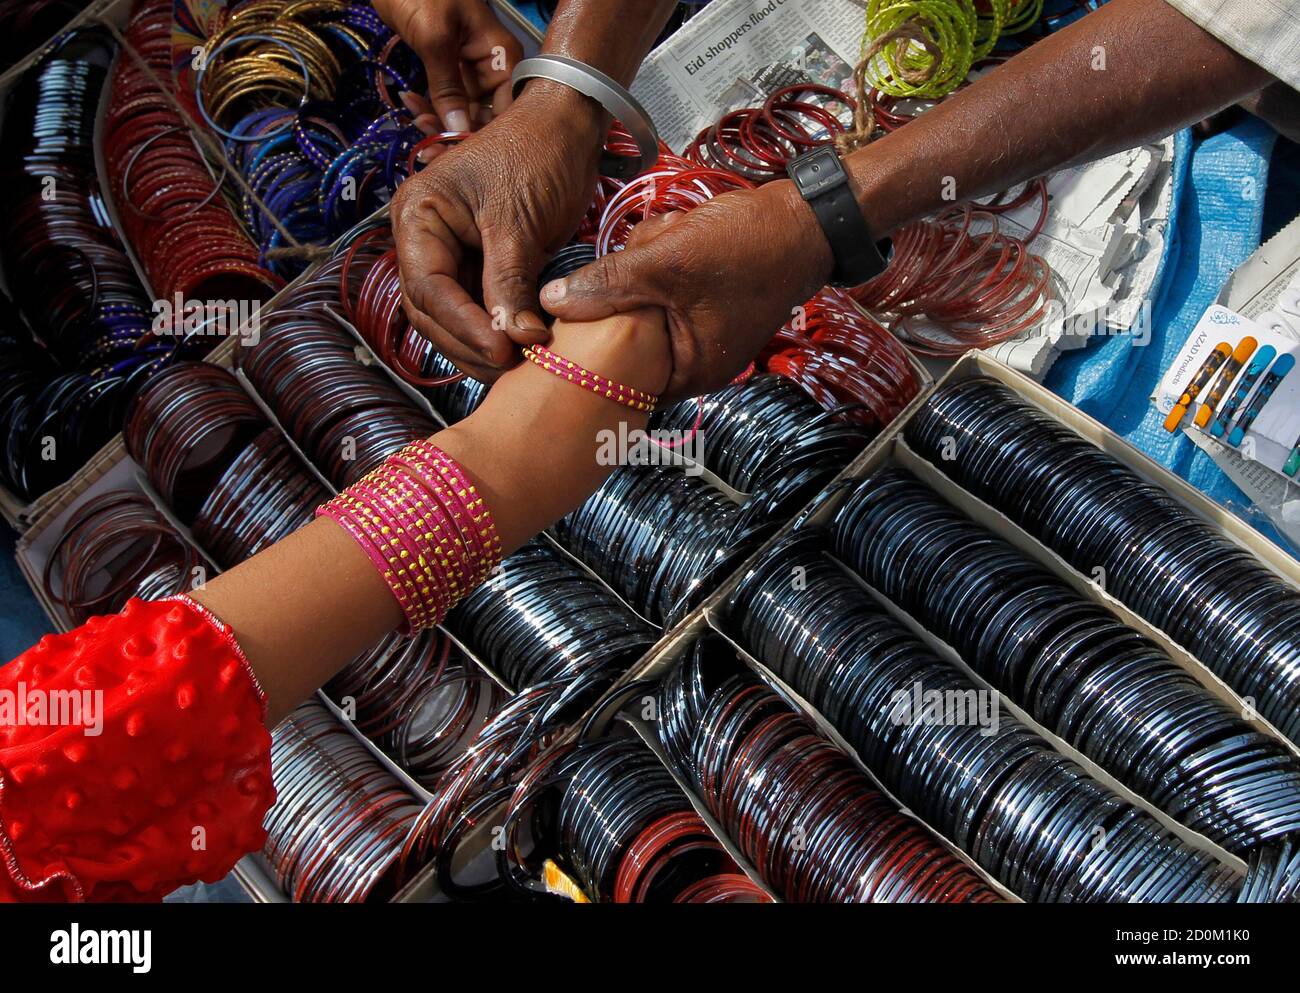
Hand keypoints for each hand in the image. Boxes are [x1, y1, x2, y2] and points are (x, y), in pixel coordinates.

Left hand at [373, 0, 523, 132]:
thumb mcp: (435, 36)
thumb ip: (448, 86)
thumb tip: (459, 131)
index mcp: (501, 57)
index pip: (506, 111)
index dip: (483, 136)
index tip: (455, 151)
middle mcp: (492, 69)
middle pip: (485, 118)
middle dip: (456, 134)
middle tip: (429, 147)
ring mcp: (471, 71)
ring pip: (462, 114)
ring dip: (438, 123)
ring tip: (414, 118)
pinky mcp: (450, 71)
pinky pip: (446, 100)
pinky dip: (428, 107)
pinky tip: (410, 104)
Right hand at [390, 82, 606, 381]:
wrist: (568, 128)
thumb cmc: (537, 156)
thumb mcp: (519, 222)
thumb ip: (510, 283)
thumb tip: (514, 340)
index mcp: (419, 216)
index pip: (429, 287)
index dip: (462, 326)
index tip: (500, 351)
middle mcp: (424, 238)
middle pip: (431, 311)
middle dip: (468, 343)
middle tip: (510, 367)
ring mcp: (449, 254)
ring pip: (451, 318)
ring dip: (480, 345)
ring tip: (518, 364)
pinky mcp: (478, 266)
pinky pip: (478, 310)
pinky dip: (496, 332)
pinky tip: (520, 349)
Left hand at [540, 180, 834, 400]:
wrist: (806, 218)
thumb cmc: (747, 248)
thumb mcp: (665, 263)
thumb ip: (606, 285)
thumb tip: (551, 303)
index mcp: (690, 370)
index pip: (622, 380)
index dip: (595, 346)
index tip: (574, 316)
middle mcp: (697, 360)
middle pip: (629, 333)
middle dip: (632, 284)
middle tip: (651, 254)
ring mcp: (702, 328)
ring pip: (644, 298)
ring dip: (648, 261)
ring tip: (673, 237)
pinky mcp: (704, 298)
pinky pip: (664, 280)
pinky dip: (665, 253)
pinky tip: (680, 232)